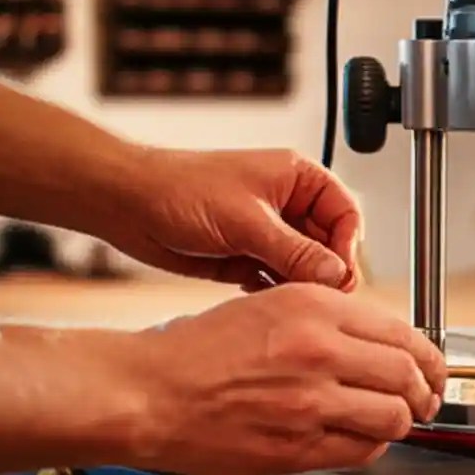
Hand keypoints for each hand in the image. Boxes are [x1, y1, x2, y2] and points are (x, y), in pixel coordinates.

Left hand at [112, 147, 361, 291]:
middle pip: (329, 244)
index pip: (345, 214)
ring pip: (305, 266)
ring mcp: (269, 232)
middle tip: (318, 296)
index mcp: (298, 178)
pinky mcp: (249, 255)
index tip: (340, 275)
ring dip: (298, 284)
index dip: (347, 246)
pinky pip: (279, 279)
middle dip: (323, 271)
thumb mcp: (248, 222)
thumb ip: (297, 252)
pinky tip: (259, 292)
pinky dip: (274, 291)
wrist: (126, 204)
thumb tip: (338, 275)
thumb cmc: (181, 190)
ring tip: (285, 296)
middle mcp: (289, 204)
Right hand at [117, 284, 444, 474]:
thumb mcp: (269, 306)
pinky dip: (373, 445)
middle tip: (427, 398)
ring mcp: (310, 401)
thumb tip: (379, 340)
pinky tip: (364, 438)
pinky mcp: (297, 445)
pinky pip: (362, 449)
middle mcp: (319, 350)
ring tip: (399, 420)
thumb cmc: (197, 351)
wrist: (147, 392)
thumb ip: (328, 320)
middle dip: (427, 390)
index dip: (429, 355)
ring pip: (394, 415)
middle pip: (409, 373)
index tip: (431, 365)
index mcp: (314, 307)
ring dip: (404, 420)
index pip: (403, 332)